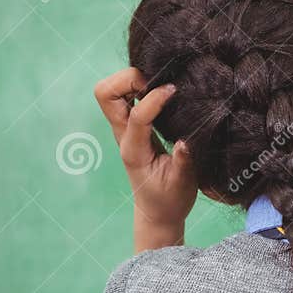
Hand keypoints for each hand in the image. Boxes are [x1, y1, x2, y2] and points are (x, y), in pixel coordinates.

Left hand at [94, 68, 196, 251]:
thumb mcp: (183, 184)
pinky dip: (139, 85)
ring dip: (132, 80)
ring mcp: (124, 130)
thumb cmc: (171, 200)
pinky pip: (125, 95)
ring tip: (160, 86)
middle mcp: (123, 136)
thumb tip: (186, 140)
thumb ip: (183, 161)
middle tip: (158, 84)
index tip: (176, 92)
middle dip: (130, 79)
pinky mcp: (131, 126)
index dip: (155, 98)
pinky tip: (161, 91)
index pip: (136, 115)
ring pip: (110, 91)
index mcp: (134, 150)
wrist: (157, 212)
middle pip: (106, 93)